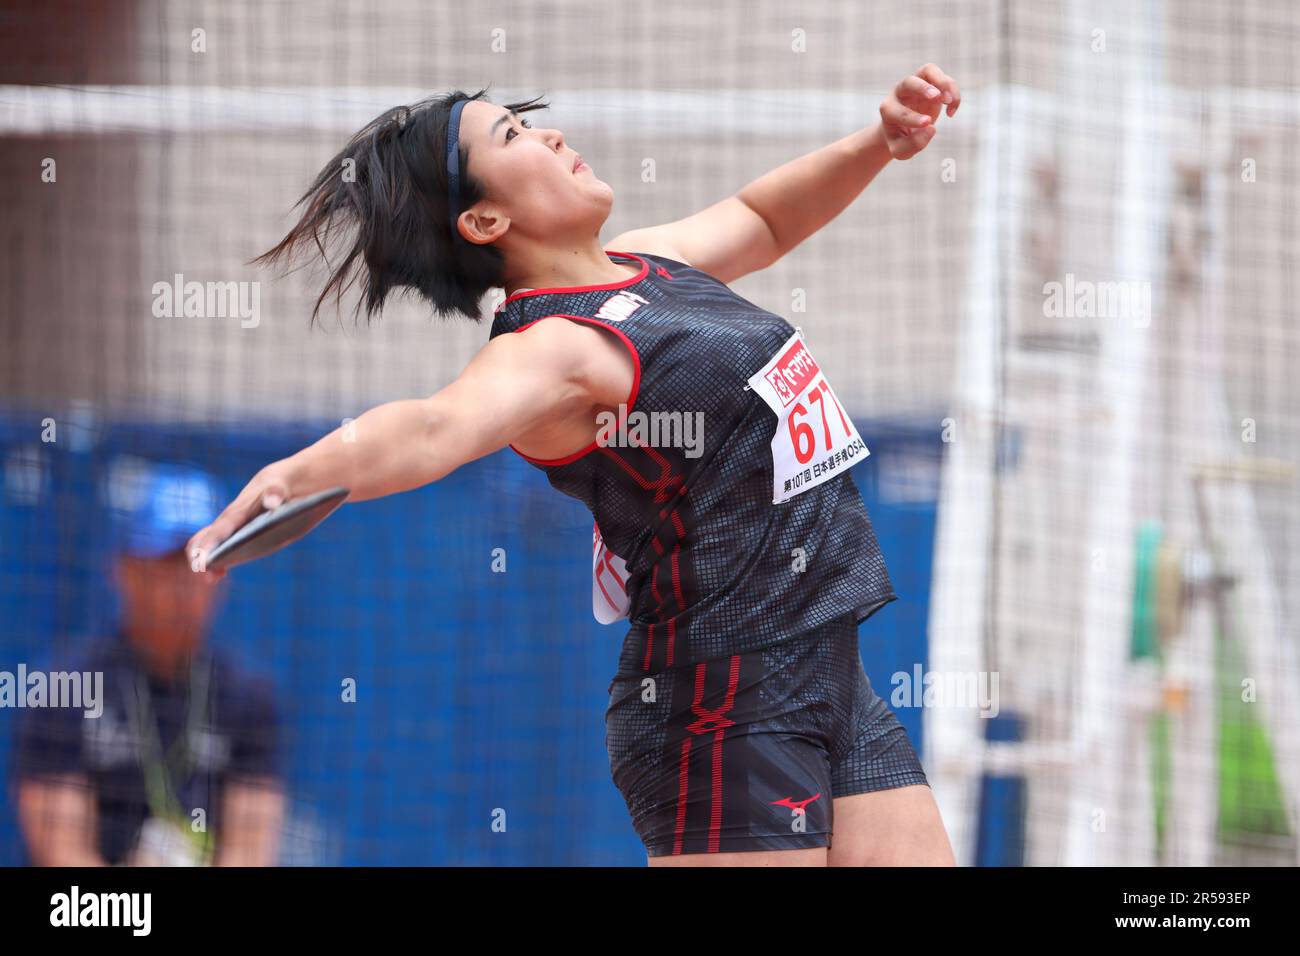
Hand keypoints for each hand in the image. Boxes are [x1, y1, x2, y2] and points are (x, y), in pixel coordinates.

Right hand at [186, 463, 293, 578]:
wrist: (285, 480)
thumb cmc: (282, 482)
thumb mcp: (282, 484)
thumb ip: (276, 492)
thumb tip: (272, 502)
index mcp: (239, 510)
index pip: (220, 529)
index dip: (209, 546)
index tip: (202, 561)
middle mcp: (230, 520)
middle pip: (205, 538)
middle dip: (200, 555)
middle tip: (205, 573)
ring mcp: (234, 528)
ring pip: (209, 544)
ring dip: (206, 561)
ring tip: (213, 577)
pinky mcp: (242, 535)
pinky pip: (223, 548)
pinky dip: (218, 561)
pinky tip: (220, 574)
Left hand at [879, 63, 960, 160]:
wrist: (902, 127)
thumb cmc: (900, 139)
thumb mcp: (901, 150)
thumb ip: (913, 144)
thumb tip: (931, 129)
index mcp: (888, 110)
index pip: (899, 112)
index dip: (913, 118)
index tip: (928, 123)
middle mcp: (900, 93)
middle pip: (909, 82)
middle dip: (922, 88)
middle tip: (936, 97)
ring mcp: (916, 84)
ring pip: (928, 71)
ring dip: (942, 82)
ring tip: (949, 100)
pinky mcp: (930, 82)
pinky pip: (943, 79)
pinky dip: (952, 91)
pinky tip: (951, 110)